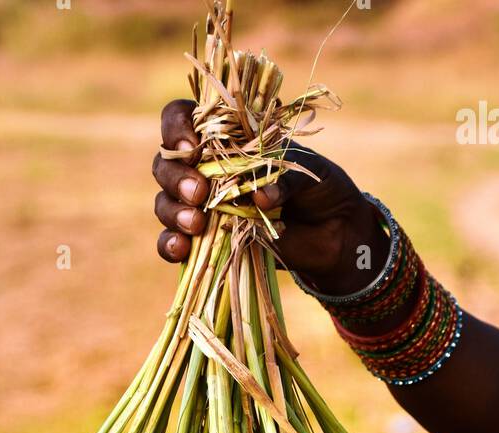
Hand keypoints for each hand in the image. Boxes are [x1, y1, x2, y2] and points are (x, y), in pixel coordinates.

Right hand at [152, 99, 389, 297]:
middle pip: (166, 163)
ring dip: (173, 212)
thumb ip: (283, 176)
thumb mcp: (308, 170)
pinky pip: (171, 242)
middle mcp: (205, 169)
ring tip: (197, 224)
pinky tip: (182, 248)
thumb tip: (258, 198)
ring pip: (165, 203)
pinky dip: (170, 245)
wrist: (333, 235)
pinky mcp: (205, 241)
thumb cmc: (319, 188)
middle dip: (175, 177)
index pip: (181, 118)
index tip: (193, 146)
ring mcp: (202, 207)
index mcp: (225, 138)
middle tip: (199, 194)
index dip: (177, 127)